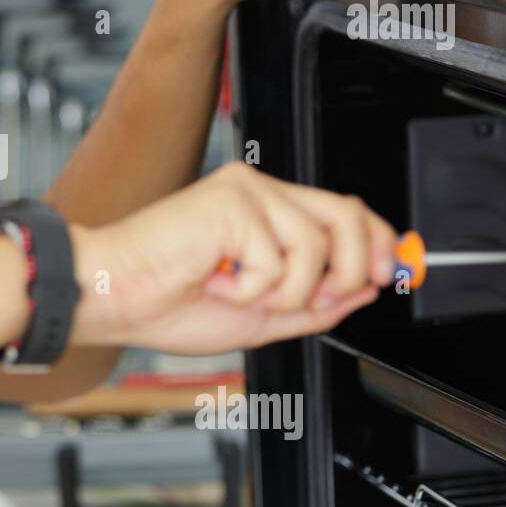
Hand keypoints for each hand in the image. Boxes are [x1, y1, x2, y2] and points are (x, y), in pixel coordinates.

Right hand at [69, 162, 396, 354]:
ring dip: (287, 290)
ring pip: (316, 245)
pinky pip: (276, 259)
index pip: (344, 212)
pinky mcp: (230, 204)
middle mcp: (258, 192)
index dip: (378, 241)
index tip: (389, 273)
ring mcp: (244, 193)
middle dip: (350, 268)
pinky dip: (250, 289)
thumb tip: (365, 287)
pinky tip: (214, 280)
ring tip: (240, 293)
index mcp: (266, 212)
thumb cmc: (166, 301)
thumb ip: (314, 300)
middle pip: (347, 214)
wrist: (116, 297)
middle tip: (318, 299)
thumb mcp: (261, 314)